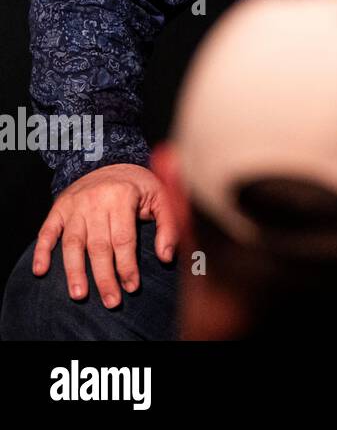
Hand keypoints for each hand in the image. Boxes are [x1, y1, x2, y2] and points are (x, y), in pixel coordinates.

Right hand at [32, 163, 179, 307]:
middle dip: (104, 277)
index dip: (127, 265)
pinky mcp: (59, 208)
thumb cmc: (139, 184)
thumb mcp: (161, 196)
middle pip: (98, 246)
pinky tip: (41, 270)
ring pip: (73, 243)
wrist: (110, 161)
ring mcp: (75, 206)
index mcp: (123, 197)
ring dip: (74, 271)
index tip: (131, 287)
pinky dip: (42, 251)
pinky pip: (47, 231)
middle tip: (111, 301)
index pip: (124, 239)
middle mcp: (96, 201)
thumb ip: (169, 224)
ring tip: (79, 294)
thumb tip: (166, 256)